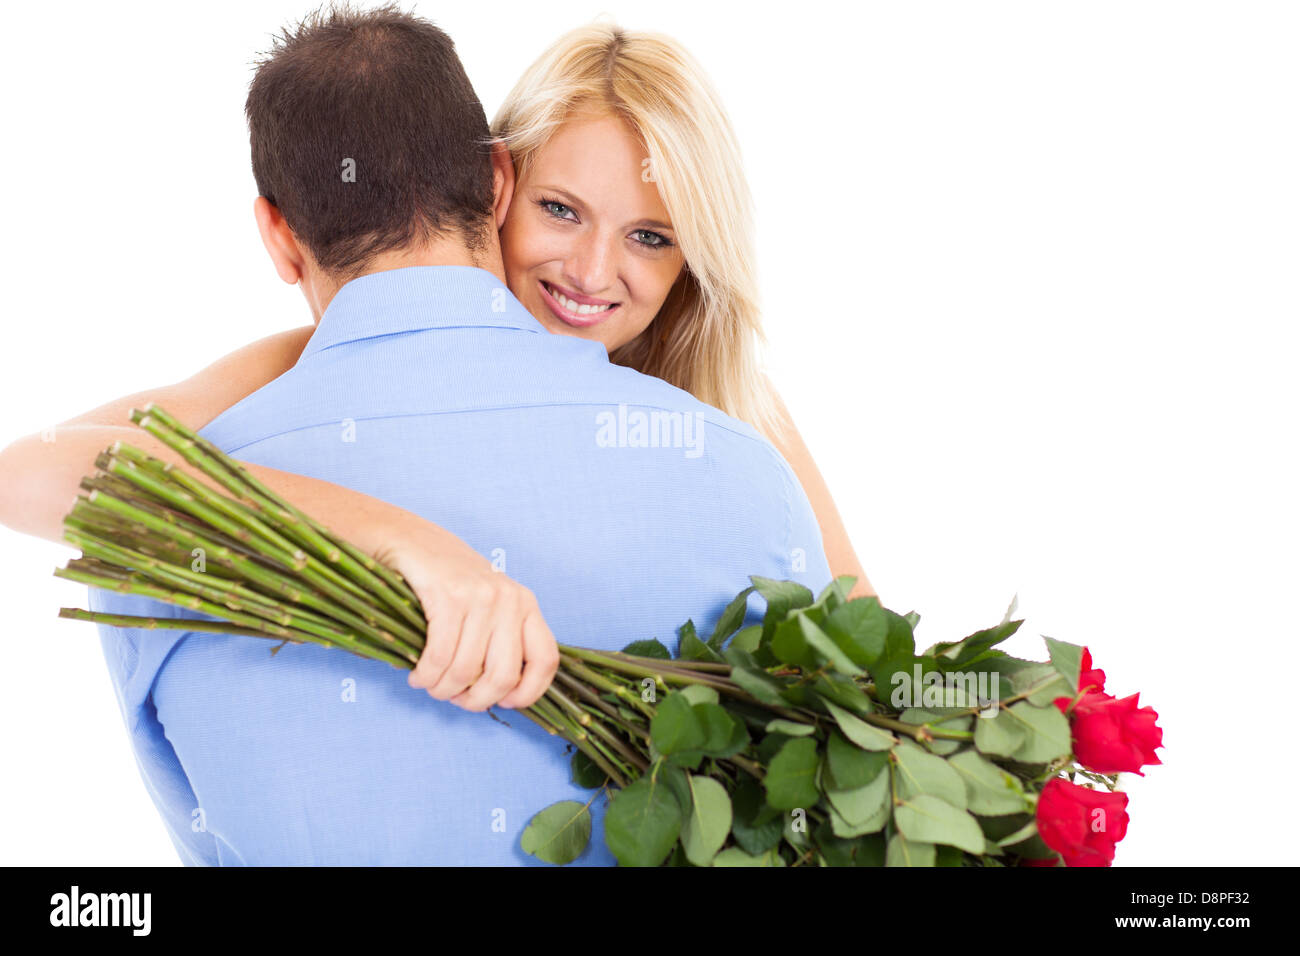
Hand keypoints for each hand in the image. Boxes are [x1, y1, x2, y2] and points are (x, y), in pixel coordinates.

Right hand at [370, 521, 558, 711]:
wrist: (409, 539)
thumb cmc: (447, 581)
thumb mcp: (488, 603)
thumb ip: (500, 638)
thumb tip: (500, 694)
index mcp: (526, 604)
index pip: (546, 659)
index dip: (529, 692)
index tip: (505, 704)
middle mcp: (510, 599)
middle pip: (504, 675)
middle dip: (476, 700)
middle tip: (456, 700)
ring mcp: (481, 596)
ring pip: (467, 670)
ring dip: (443, 689)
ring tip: (430, 686)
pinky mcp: (449, 596)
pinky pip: (440, 656)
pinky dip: (426, 675)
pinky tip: (417, 676)